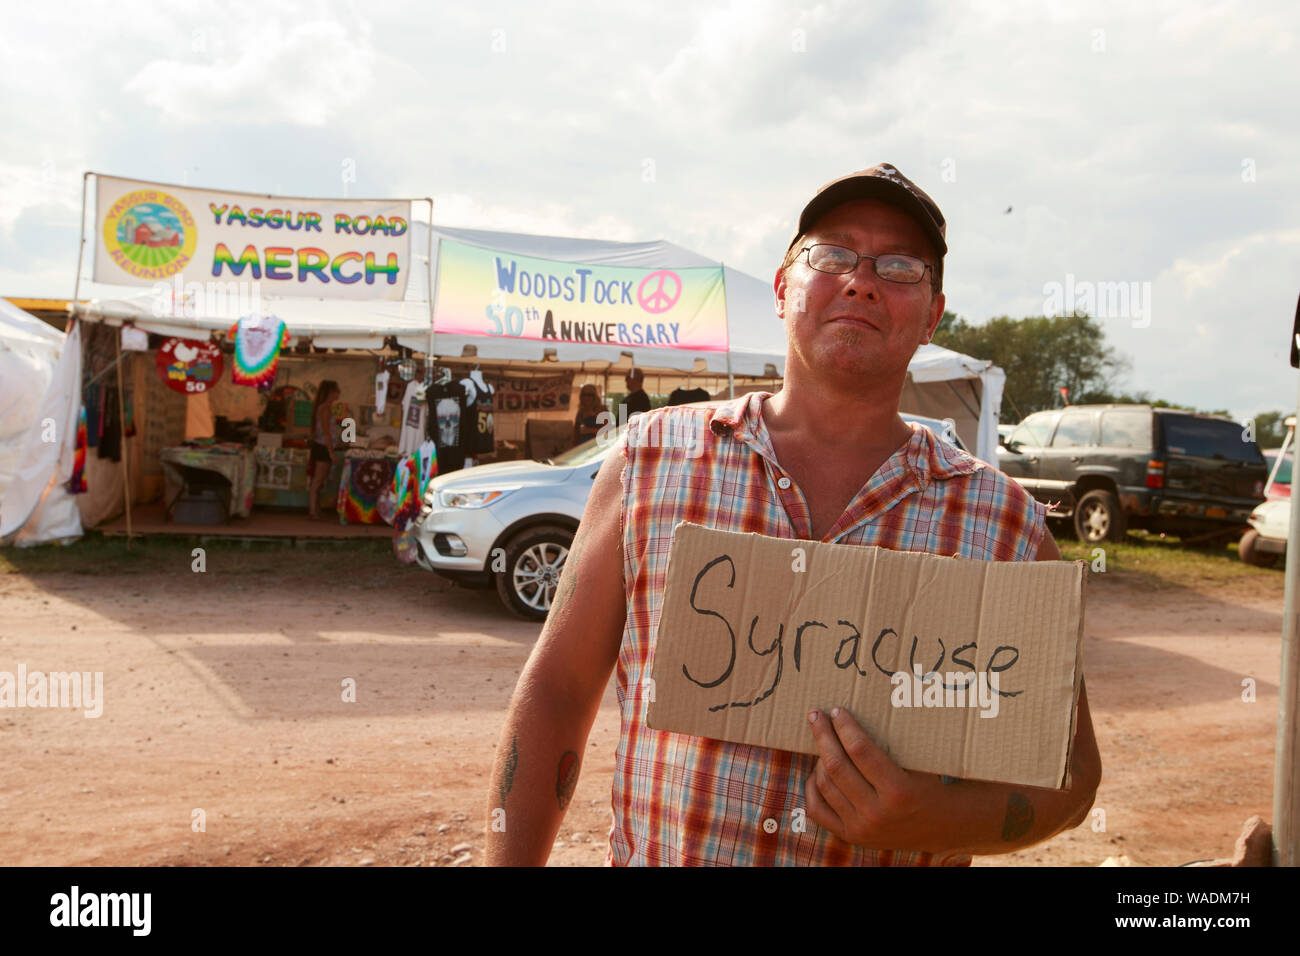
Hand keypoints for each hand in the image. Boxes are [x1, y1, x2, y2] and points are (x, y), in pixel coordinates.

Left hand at [804, 707, 952, 851]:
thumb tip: (863, 705)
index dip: (844, 726)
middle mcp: (877, 812)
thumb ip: (893, 740)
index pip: (860, 750)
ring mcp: (861, 827)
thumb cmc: (927, 783)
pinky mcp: (850, 837)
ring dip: (819, 757)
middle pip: (836, 766)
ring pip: (824, 784)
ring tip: (823, 741)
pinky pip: (817, 809)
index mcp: (898, 791)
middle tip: (815, 715)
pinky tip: (817, 770)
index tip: (836, 710)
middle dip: (822, 735)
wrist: (938, 826)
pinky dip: (812, 787)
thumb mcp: (919, 762)